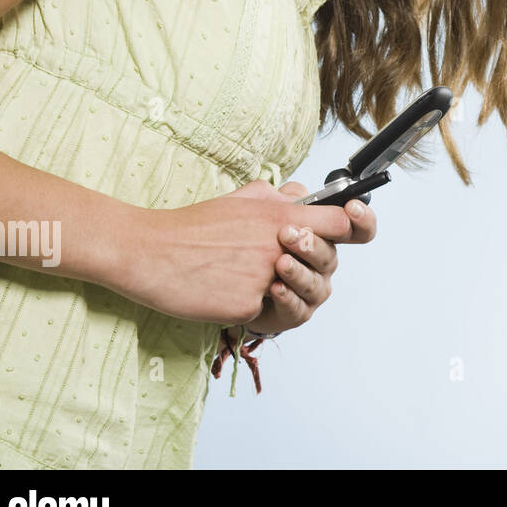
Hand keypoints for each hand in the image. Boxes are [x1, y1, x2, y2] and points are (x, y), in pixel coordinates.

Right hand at [115, 178, 374, 327]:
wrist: (149, 253)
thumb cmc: (195, 226)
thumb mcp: (245, 197)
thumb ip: (284, 197)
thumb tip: (310, 197)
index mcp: (282, 216)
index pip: (343, 222)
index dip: (357, 225)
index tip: (354, 224)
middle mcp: (281, 246)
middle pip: (327, 261)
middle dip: (310, 261)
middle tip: (284, 257)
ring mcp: (266, 278)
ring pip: (298, 289)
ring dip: (283, 284)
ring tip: (254, 273)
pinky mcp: (249, 306)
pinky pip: (266, 309)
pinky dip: (252, 302)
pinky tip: (226, 288)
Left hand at [235, 181, 377, 337]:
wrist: (229, 281)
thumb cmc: (253, 245)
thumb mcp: (266, 213)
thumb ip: (286, 200)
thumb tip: (301, 193)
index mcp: (323, 237)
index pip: (356, 229)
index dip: (362, 219)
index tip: (351, 208)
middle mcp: (323, 264)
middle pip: (330, 255)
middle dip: (311, 244)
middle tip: (287, 233)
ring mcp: (312, 289)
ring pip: (314, 282)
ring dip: (297, 272)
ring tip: (279, 262)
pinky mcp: (296, 312)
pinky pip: (297, 307)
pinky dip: (286, 296)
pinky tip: (274, 287)